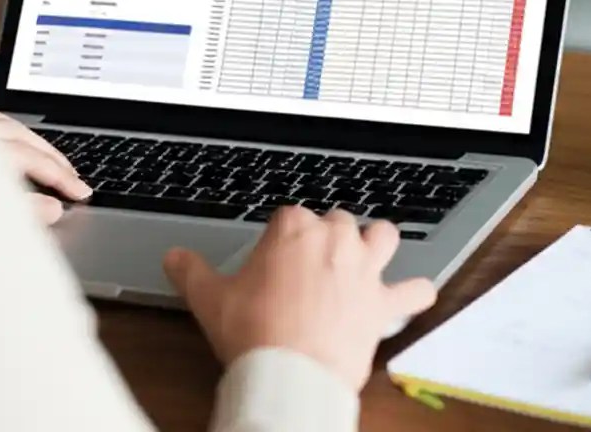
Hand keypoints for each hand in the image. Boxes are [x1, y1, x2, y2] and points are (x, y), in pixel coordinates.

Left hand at [0, 107, 90, 223]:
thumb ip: (21, 211)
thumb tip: (52, 209)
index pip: (35, 161)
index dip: (62, 178)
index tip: (79, 192)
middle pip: (25, 138)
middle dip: (54, 159)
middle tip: (73, 177)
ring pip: (8, 124)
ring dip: (35, 142)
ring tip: (51, 160)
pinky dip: (8, 129)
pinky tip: (14, 138)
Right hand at [163, 207, 436, 390]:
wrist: (289, 375)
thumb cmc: (253, 334)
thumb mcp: (210, 299)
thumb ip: (190, 272)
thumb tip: (174, 257)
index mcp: (292, 230)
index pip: (289, 215)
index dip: (281, 236)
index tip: (273, 256)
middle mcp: (334, 240)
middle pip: (337, 220)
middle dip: (327, 235)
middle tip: (311, 262)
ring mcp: (363, 269)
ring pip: (383, 235)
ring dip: (376, 242)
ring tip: (366, 255)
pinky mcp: (383, 303)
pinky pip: (415, 290)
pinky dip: (416, 292)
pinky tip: (416, 294)